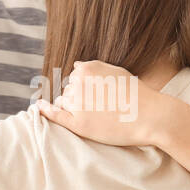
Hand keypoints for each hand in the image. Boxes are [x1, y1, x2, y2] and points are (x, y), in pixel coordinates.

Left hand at [35, 60, 161, 146]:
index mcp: (87, 68)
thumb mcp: (116, 72)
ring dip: (74, 107)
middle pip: (68, 90)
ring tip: (98, 114)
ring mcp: (77, 104)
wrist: (151, 116)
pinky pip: (55, 115)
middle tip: (103, 108)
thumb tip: (75, 65)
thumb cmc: (137, 95)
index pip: (75, 76)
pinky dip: (45, 110)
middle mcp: (78, 83)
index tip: (99, 96)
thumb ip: (94, 68)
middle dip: (80, 98)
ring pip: (64, 102)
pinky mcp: (78, 123)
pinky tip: (38, 106)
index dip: (86, 87)